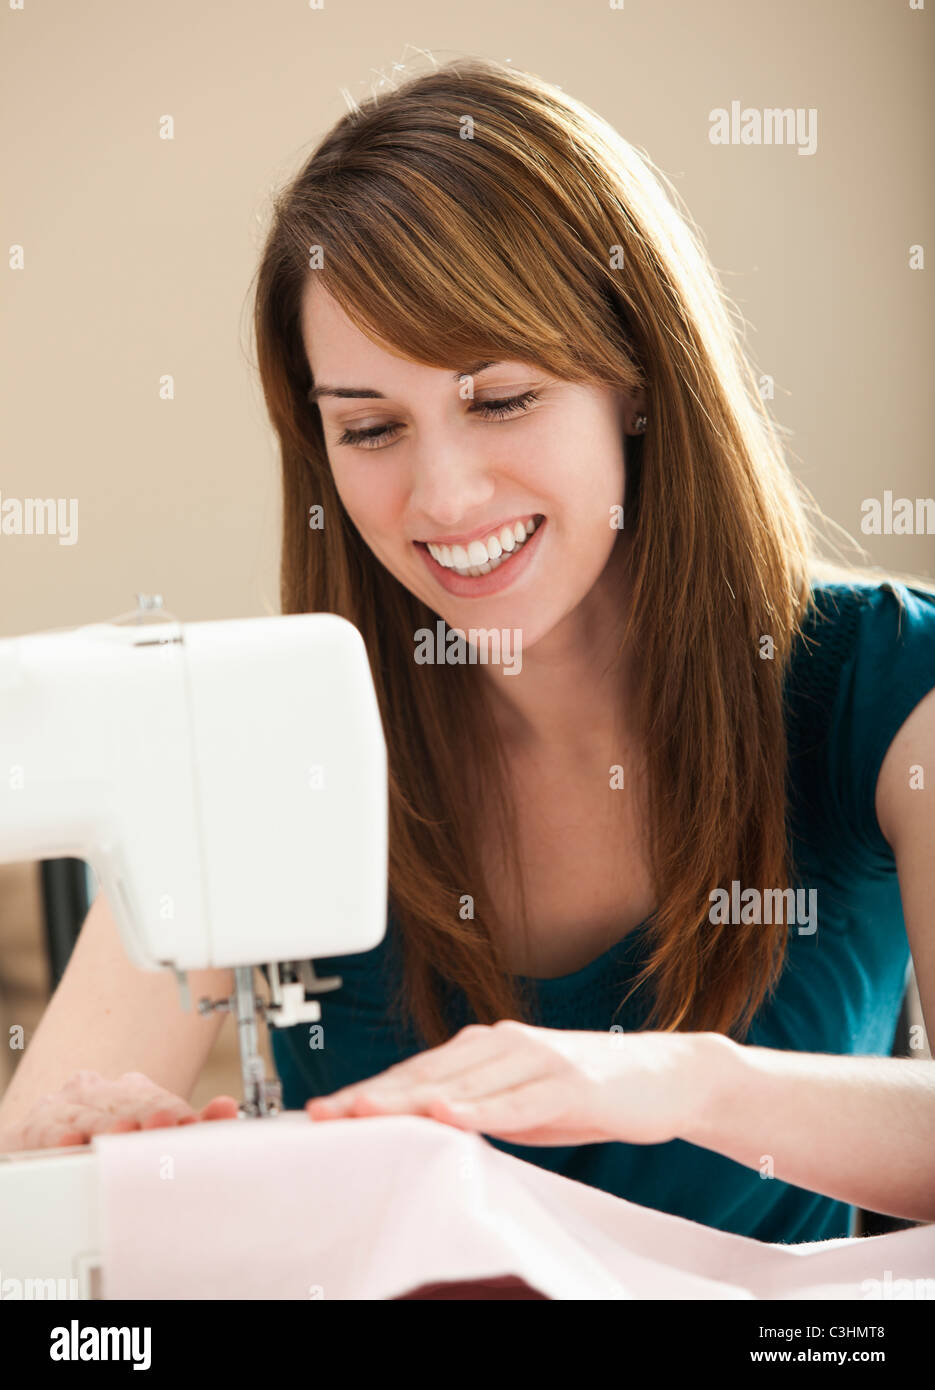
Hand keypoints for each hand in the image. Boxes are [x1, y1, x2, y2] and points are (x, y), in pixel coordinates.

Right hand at [0, 1069, 238, 1152]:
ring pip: (89, 1115)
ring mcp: (66, 1108)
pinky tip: (70, 1144)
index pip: (158, 1099)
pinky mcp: (35, 1127)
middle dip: (147, 1117)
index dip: (176, 1114)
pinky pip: (48, 1131)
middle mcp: (99, 1092)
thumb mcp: (145, 1132)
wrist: (48, 1141)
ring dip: (106, 1126)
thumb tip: (228, 1109)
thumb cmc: (102, 1140)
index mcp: (130, 1091)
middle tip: (164, 1128)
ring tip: (123, 1134)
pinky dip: (58, 1138)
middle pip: (127, 1104)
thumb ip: (188, 1125)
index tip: (192, 1127)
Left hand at [304, 1021, 712, 1146]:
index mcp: (487, 1047)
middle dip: (373, 1095)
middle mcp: (505, 1044)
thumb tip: (423, 1130)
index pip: (417, 1072)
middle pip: (427, 1073)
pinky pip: (518, 1100)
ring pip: (463, 1083)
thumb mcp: (520, 1104)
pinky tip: (452, 1114)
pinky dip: (482, 1108)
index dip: (369, 1090)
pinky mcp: (570, 1083)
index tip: (325, 1109)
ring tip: (368, 1113)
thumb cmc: (586, 1092)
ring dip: (411, 1100)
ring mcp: (537, 1060)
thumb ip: (475, 1109)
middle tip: (326, 1113)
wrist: (666, 1075)